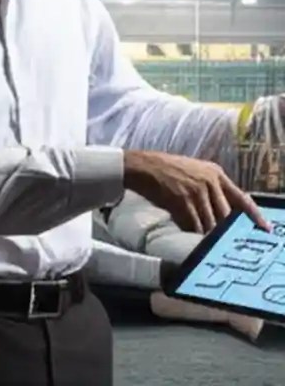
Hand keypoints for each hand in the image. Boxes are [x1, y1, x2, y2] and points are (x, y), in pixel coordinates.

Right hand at [123, 150, 269, 232]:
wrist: (142, 166)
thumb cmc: (167, 170)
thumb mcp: (195, 172)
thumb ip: (212, 188)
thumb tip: (224, 213)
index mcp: (216, 173)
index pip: (243, 198)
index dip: (255, 215)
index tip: (265, 229)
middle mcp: (210, 181)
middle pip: (226, 215)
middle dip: (224, 230)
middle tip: (225, 242)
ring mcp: (196, 190)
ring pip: (210, 222)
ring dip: (205, 233)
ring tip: (203, 240)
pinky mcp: (182, 199)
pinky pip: (192, 223)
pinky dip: (190, 230)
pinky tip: (186, 230)